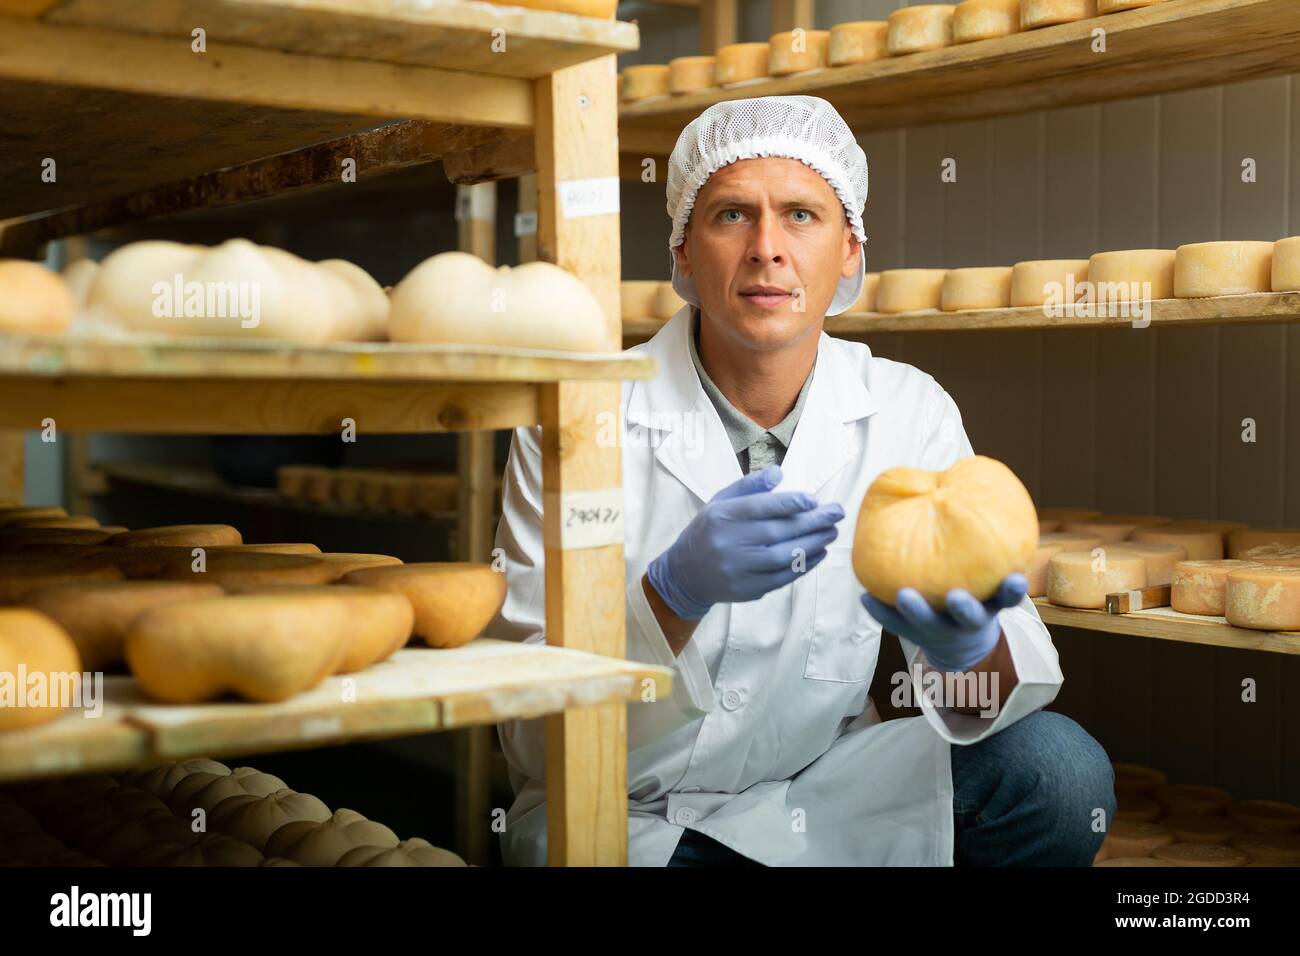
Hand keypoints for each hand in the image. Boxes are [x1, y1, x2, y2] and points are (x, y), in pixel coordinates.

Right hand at [646, 465, 843, 620]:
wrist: (685, 574)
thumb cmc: (709, 531)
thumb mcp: (720, 502)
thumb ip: (748, 486)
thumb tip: (778, 473)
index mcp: (721, 517)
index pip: (759, 508)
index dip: (789, 503)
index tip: (813, 500)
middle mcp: (729, 543)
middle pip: (777, 532)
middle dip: (812, 522)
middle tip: (836, 513)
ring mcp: (738, 570)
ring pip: (784, 557)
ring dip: (813, 543)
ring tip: (832, 531)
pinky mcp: (747, 590)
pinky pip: (783, 577)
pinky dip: (804, 565)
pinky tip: (819, 553)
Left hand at [861, 573, 1027, 671]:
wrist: (959, 646)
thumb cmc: (972, 606)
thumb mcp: (991, 595)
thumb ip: (997, 576)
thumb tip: (999, 530)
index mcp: (988, 610)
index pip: (1006, 600)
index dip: (1010, 592)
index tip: (1015, 579)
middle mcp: (965, 622)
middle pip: (968, 616)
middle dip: (963, 607)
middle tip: (955, 596)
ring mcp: (937, 630)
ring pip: (928, 624)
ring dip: (915, 611)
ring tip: (902, 595)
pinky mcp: (914, 633)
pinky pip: (896, 625)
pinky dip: (880, 613)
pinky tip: (865, 598)